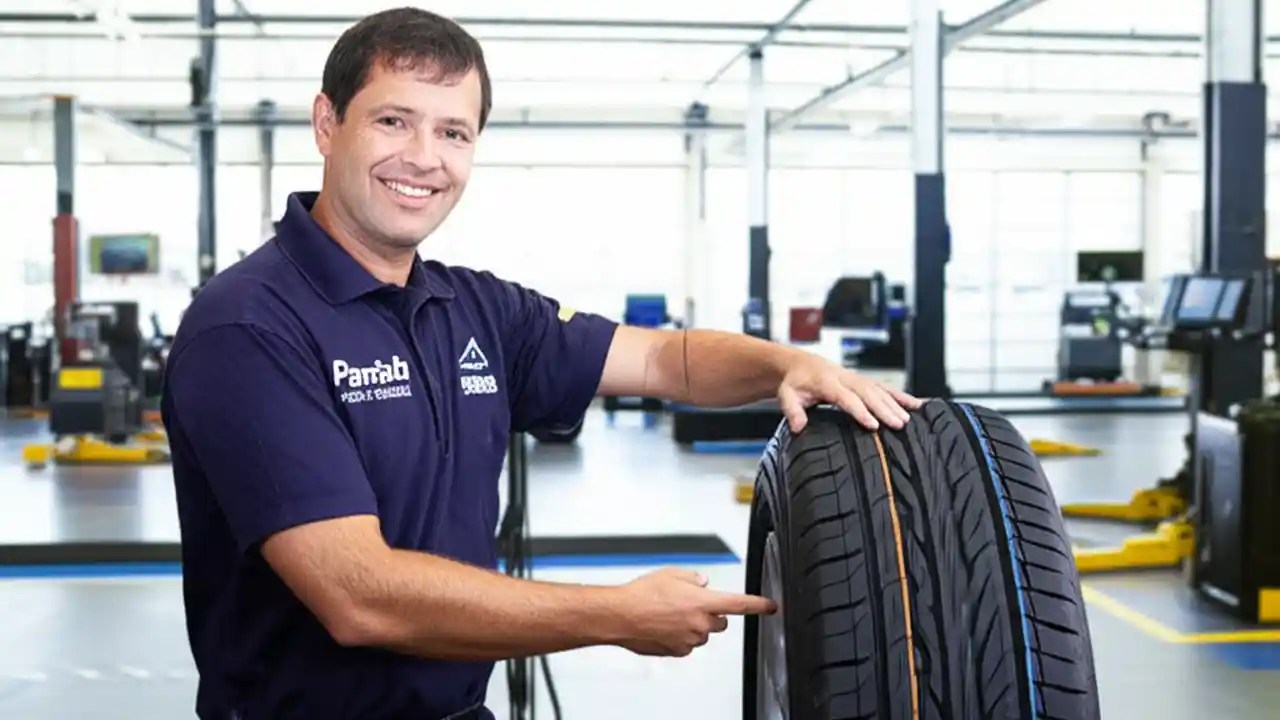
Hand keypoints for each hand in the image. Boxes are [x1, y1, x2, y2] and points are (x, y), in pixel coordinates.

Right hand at [610, 567, 776, 656]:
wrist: (621, 615)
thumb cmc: (642, 594)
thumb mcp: (671, 574)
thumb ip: (693, 578)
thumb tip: (702, 583)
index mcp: (703, 601)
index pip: (740, 604)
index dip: (758, 605)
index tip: (770, 606)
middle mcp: (700, 623)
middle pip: (721, 622)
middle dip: (712, 614)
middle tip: (692, 605)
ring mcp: (690, 640)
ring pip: (703, 634)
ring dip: (694, 625)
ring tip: (670, 615)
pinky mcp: (678, 651)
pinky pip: (687, 644)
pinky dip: (681, 636)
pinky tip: (664, 626)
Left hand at [777, 351, 921, 432]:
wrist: (802, 364)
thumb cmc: (796, 383)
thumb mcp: (787, 395)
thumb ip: (792, 411)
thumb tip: (798, 427)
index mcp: (827, 382)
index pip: (846, 397)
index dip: (860, 411)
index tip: (872, 425)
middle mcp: (845, 378)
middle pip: (868, 393)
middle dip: (884, 409)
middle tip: (898, 425)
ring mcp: (857, 378)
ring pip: (879, 390)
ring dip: (895, 403)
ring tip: (908, 420)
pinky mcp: (864, 381)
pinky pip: (884, 387)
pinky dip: (900, 395)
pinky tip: (916, 405)